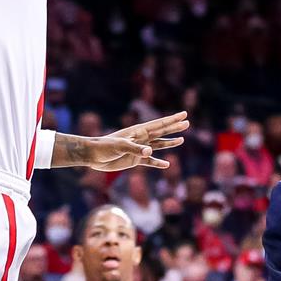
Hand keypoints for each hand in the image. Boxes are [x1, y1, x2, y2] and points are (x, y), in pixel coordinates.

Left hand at [66, 112, 189, 171]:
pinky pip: (149, 162)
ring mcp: (139, 149)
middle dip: (174, 128)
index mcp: (138, 132)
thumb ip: (135, 149)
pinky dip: (157, 163)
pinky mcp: (135, 160)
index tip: (184, 115)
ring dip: (169, 143)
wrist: (93, 156)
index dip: (172, 120)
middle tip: (187, 123)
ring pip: (158, 145)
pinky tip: (166, 165)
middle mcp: (141, 139)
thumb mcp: (120, 146)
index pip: (159, 124)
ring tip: (181, 140)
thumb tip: (149, 152)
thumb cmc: (105, 147)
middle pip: (161, 132)